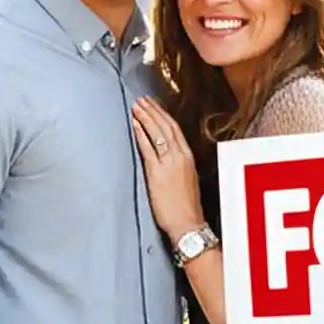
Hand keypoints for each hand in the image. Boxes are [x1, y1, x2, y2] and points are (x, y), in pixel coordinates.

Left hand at [131, 96, 205, 242]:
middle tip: (141, 100)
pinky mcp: (157, 173)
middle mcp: (180, 157)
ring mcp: (169, 164)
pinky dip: (141, 134)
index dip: (163, 115)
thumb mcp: (187, 179)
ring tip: (136, 107)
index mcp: (188, 157)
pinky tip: (135, 125)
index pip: (175, 129)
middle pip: (165, 127)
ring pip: (157, 133)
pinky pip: (148, 148)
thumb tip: (165, 156)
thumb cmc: (186, 206)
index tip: (153, 105)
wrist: (188, 223)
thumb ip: (177, 165)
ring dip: (146, 118)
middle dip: (153, 111)